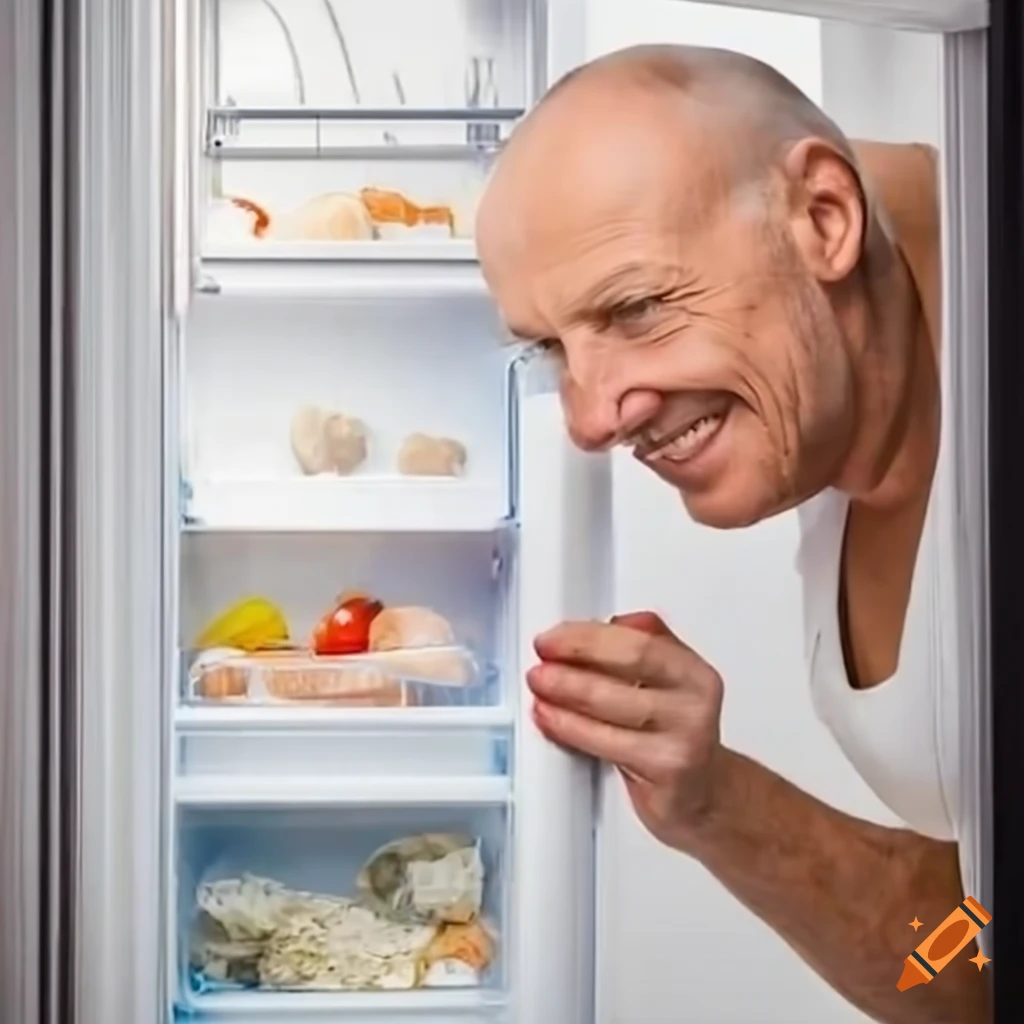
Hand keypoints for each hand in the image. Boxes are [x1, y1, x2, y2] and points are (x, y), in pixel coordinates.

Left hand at [527, 611, 724, 847]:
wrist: (701, 798)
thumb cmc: (676, 737)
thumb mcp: (669, 685)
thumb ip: (644, 646)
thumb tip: (611, 622)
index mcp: (693, 673)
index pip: (640, 642)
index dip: (591, 637)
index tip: (555, 637)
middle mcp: (693, 704)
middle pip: (629, 669)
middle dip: (575, 661)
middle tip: (540, 660)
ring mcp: (681, 741)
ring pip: (612, 709)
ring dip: (566, 694)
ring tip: (539, 685)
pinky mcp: (663, 775)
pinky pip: (605, 746)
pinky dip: (569, 728)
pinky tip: (550, 719)